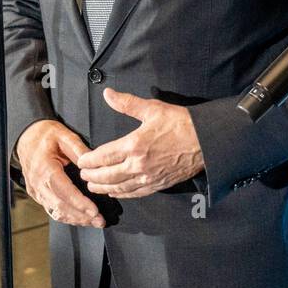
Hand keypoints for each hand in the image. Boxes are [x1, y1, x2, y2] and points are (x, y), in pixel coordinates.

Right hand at [16, 120, 103, 227]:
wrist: (27, 137)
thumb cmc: (46, 135)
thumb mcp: (65, 135)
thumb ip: (80, 150)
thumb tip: (94, 164)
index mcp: (45, 168)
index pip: (63, 191)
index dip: (79, 203)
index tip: (94, 211)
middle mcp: (38, 183)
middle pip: (59, 206)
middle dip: (81, 216)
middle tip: (100, 221)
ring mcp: (36, 190)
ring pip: (55, 211)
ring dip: (75, 219)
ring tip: (94, 222)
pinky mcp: (37, 194)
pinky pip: (51, 209)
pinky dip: (66, 216)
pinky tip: (80, 218)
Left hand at [76, 88, 205, 197]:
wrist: (206, 141)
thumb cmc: (181, 123)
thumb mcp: (153, 109)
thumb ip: (127, 103)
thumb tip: (107, 94)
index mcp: (134, 145)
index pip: (102, 157)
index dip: (88, 161)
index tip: (81, 161)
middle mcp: (138, 165)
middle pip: (106, 176)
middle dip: (91, 176)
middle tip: (83, 175)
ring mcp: (148, 177)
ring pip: (118, 187)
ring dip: (103, 188)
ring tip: (93, 186)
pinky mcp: (158, 184)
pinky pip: (134, 193)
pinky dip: (121, 194)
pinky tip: (116, 192)